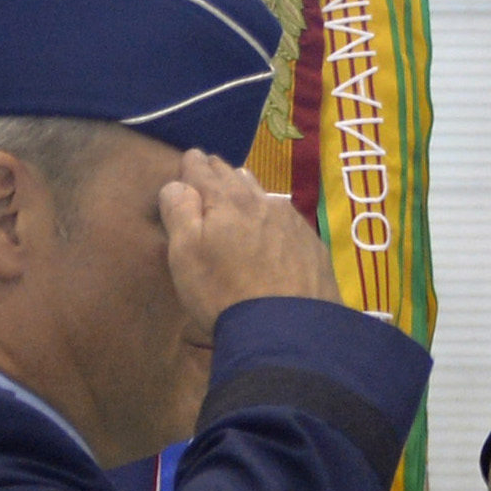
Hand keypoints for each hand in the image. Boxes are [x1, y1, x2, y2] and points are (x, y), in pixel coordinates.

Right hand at [161, 151, 334, 325]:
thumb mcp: (185, 255)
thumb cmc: (224, 292)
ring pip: (264, 193)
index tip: (190, 160)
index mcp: (224, 201)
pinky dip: (274, 215)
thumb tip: (178, 184)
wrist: (289, 330)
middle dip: (219, 171)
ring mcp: (291, 221)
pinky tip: (274, 225)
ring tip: (241, 191)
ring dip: (248, 189)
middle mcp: (260, 201)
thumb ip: (179, 213)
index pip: (203, 170)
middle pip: (235, 175)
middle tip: (211, 170)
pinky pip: (288, 217)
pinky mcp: (312, 244)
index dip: (193, 164)